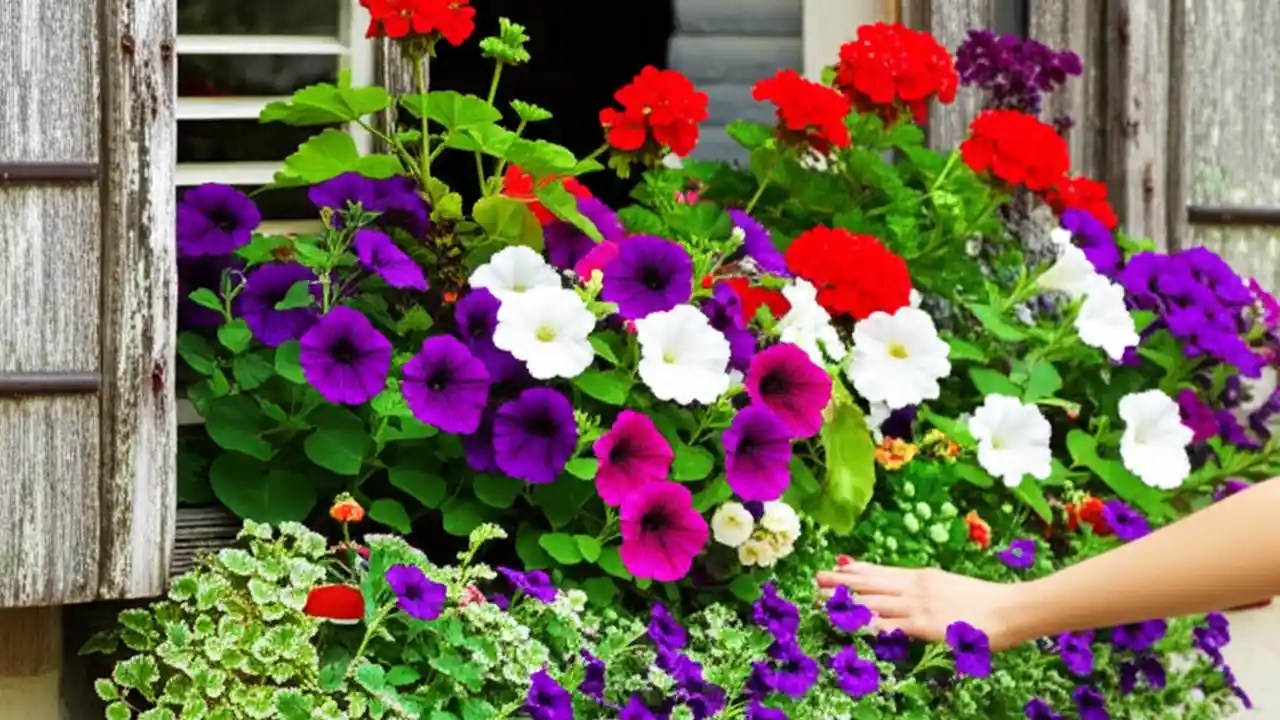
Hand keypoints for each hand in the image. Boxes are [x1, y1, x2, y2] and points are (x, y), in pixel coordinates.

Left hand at [816, 558, 1025, 650]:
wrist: (1009, 608)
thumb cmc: (985, 603)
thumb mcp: (949, 587)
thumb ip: (928, 590)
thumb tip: (911, 593)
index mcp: (921, 577)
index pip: (882, 572)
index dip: (857, 571)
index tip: (837, 566)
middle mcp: (914, 587)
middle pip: (870, 583)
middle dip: (842, 582)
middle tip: (817, 578)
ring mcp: (917, 605)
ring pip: (873, 601)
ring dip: (846, 600)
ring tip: (822, 599)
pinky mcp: (924, 624)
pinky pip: (891, 624)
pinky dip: (870, 623)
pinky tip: (852, 623)